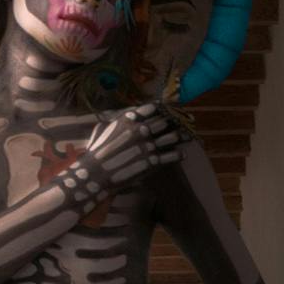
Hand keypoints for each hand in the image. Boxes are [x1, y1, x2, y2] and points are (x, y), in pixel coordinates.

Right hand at [63, 102, 182, 202]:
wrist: (95, 175)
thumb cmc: (95, 152)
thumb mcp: (101, 129)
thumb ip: (114, 120)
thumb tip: (124, 114)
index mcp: (128, 119)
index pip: (150, 109)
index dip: (161, 108)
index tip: (167, 108)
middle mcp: (140, 130)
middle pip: (164, 121)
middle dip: (174, 120)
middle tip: (184, 120)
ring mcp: (148, 146)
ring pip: (171, 137)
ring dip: (181, 136)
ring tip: (188, 136)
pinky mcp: (152, 162)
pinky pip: (171, 156)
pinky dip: (178, 154)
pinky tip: (183, 154)